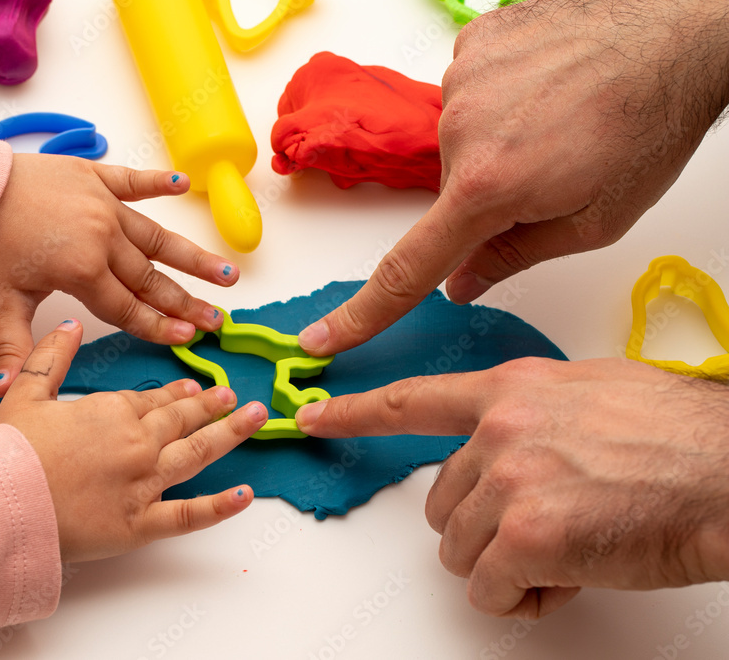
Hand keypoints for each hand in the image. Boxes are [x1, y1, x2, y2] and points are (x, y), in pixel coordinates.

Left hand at [0, 154, 240, 395]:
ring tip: (226, 271)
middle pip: (152, 279)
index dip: (160, 327)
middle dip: (188, 303)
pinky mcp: (94, 177)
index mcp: (82, 271)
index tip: (190, 338)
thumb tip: (2, 393)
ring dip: (193, 256)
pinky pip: (133, 180)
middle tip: (219, 318)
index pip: (128, 308)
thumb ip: (12, 347)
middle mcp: (102, 238)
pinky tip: (186, 184)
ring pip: (157, 237)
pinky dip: (158, 182)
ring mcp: (102, 205)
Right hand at [0, 319, 267, 562]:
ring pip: (197, 454)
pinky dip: (220, 507)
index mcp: (113, 411)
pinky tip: (246, 495)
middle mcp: (138, 444)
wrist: (1, 505)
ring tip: (253, 419)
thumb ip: (52, 356)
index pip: (153, 399)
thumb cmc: (11, 454)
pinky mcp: (142, 523)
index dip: (176, 393)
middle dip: (209, 406)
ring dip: (229, 434)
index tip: (194, 389)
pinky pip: (189, 515)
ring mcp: (145, 483)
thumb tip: (70, 325)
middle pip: (180, 421)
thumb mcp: (26, 393)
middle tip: (230, 397)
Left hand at [296, 357, 728, 617]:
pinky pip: (492, 589)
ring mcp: (508, 481)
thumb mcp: (589, 395)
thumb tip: (502, 445)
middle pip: (440, 503)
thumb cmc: (677, 438)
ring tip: (566, 550)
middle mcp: (499, 430)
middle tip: (544, 527)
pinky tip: (569, 576)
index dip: (354, 412)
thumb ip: (531, 416)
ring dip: (505, 564)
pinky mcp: (525, 537)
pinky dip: (523, 597)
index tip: (312, 416)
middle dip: (481, 528)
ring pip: (459, 550)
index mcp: (511, 391)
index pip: (411, 402)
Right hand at [299, 0, 728, 356]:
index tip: (321, 339)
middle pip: (453, 191)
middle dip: (493, 192)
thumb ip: (515, 256)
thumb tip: (462, 284)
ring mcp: (463, 78)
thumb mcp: (596, 220)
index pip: (406, 269)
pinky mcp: (473, 42)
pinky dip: (503, 95)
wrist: (679, 30)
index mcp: (488, 186)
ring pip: (463, 137)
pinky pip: (471, 88)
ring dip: (501, 139)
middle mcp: (461, 130)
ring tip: (559, 117)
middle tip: (553, 166)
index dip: (361, 314)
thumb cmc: (651, 122)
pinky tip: (547, 85)